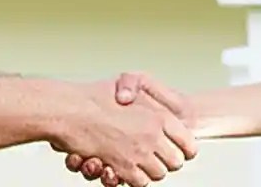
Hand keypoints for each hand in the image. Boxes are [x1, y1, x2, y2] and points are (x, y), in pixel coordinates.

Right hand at [61, 72, 193, 185]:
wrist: (71, 110)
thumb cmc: (96, 95)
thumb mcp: (131, 83)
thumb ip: (153, 95)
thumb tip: (171, 114)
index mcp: (159, 115)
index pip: (189, 143)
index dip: (186, 149)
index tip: (182, 151)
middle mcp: (153, 136)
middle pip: (176, 163)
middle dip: (168, 161)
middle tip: (157, 156)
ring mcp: (139, 153)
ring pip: (158, 175)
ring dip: (150, 170)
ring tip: (140, 160)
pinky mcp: (123, 168)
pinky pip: (140, 182)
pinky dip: (134, 178)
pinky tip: (126, 167)